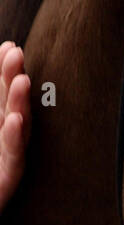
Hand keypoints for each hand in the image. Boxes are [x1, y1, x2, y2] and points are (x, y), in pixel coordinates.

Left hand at [0, 41, 30, 211]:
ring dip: (17, 103)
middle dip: (11, 78)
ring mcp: (6, 160)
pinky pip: (12, 155)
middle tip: (15, 51)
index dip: (2, 72)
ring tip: (21, 79)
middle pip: (8, 104)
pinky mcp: (7, 179)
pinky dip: (14, 136)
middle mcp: (3, 142)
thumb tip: (6, 99)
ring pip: (15, 126)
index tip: (7, 46)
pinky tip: (15, 119)